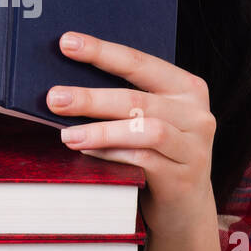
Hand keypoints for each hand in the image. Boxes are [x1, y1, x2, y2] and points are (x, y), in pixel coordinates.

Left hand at [46, 30, 216, 238]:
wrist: (184, 208)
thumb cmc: (156, 155)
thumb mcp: (147, 121)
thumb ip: (124, 101)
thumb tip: (65, 86)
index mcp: (185, 88)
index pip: (139, 62)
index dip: (101, 51)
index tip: (66, 43)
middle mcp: (196, 113)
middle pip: (138, 98)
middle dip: (91, 97)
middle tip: (54, 98)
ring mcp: (195, 146)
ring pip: (144, 130)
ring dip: (100, 131)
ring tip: (66, 136)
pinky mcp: (185, 177)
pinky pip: (144, 161)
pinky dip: (112, 155)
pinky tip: (88, 154)